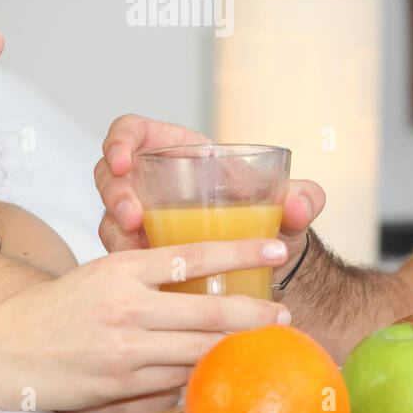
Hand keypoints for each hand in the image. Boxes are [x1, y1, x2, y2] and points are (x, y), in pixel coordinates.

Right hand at [0, 237, 291, 412]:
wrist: (6, 349)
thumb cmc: (56, 307)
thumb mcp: (100, 273)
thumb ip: (146, 274)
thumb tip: (201, 274)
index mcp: (121, 269)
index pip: (193, 255)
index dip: (241, 251)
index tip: (277, 247)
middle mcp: (126, 308)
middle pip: (208, 313)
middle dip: (255, 314)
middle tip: (283, 312)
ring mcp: (125, 351)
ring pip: (198, 352)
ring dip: (237, 348)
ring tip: (265, 342)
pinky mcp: (122, 385)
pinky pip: (176, 380)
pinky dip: (204, 373)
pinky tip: (225, 369)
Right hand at [92, 114, 326, 285]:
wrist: (264, 265)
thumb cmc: (266, 219)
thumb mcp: (286, 205)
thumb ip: (303, 198)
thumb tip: (300, 204)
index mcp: (175, 152)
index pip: (132, 131)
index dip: (120, 140)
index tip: (123, 158)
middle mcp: (151, 183)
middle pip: (110, 176)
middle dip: (115, 193)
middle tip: (131, 216)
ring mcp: (140, 220)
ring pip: (110, 219)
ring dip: (116, 233)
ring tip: (134, 249)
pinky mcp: (140, 256)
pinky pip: (122, 257)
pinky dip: (131, 267)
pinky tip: (146, 281)